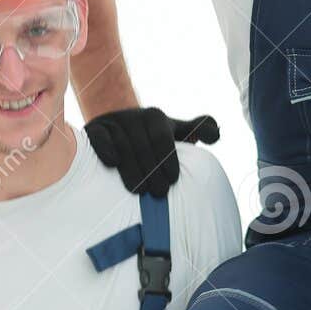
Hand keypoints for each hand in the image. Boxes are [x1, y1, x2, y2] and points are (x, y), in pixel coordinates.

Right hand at [84, 107, 219, 195]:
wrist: (113, 136)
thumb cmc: (151, 141)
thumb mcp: (174, 133)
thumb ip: (197, 130)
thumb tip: (217, 132)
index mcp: (155, 117)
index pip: (163, 138)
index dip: (169, 159)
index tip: (173, 181)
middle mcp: (133, 116)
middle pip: (143, 144)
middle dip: (152, 170)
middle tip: (159, 193)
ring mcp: (112, 122)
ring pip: (123, 145)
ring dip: (131, 169)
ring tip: (138, 192)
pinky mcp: (93, 129)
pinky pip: (98, 137)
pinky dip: (105, 149)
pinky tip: (112, 164)